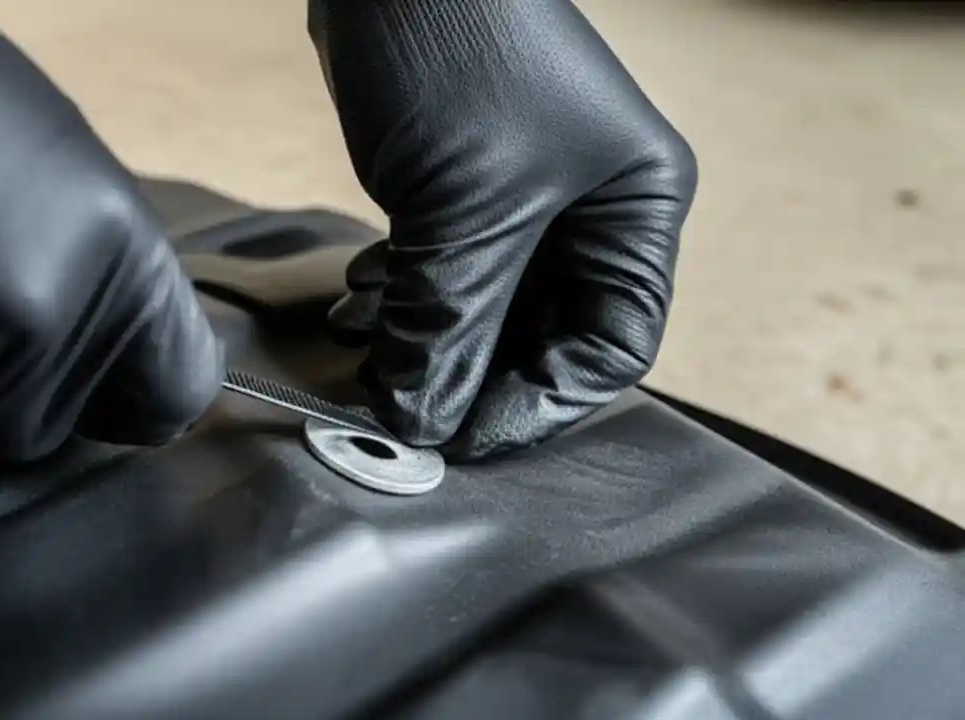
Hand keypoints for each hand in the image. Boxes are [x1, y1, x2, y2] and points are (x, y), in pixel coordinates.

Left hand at [310, 0, 697, 458]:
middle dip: (470, 374)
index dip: (540, 402)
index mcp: (634, 208)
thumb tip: (420, 418)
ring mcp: (525, 195)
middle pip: (543, 334)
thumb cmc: (458, 48)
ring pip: (485, 308)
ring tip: (371, 349)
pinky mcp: (465, 184)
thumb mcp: (464, 208)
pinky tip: (363, 300)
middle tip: (405, 408)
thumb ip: (448, 322)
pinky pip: (446, 269)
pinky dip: (405, 297)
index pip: (611, 344)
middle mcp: (591, 207)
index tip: (464, 437)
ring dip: (427, 338)